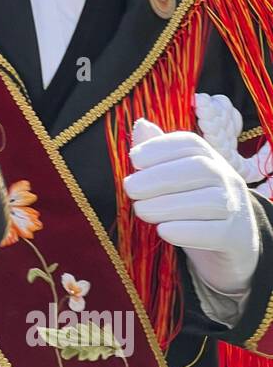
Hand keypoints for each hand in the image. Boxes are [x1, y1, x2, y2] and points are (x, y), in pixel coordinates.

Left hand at [123, 118, 260, 295]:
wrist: (230, 241)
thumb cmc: (194, 204)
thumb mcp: (178, 178)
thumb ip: (160, 154)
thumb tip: (141, 125)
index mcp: (211, 158)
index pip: (191, 143)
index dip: (160, 147)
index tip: (134, 158)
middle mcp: (227, 178)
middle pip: (200, 169)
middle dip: (160, 176)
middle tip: (130, 188)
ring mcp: (235, 207)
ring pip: (209, 201)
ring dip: (168, 205)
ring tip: (141, 210)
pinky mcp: (235, 236)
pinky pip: (214, 232)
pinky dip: (186, 231)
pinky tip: (162, 231)